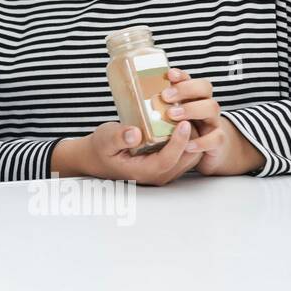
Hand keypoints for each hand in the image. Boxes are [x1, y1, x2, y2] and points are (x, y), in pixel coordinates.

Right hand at [55, 119, 201, 185]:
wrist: (97, 158)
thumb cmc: (101, 149)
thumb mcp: (105, 140)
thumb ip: (118, 137)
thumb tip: (134, 133)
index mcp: (144, 171)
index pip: (168, 159)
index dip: (179, 142)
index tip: (184, 123)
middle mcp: (158, 175)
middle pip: (186, 160)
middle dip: (193, 138)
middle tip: (192, 115)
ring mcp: (164, 172)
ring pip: (190, 158)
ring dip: (193, 139)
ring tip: (191, 117)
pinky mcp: (167, 166)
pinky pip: (185, 156)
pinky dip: (189, 141)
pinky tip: (185, 124)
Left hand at [162, 67, 264, 174]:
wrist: (209, 148)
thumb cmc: (182, 128)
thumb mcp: (170, 115)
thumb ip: (158, 107)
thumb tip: (134, 97)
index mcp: (193, 95)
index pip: (190, 78)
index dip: (181, 75)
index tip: (169, 75)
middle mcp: (205, 104)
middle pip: (204, 88)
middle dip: (185, 89)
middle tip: (165, 96)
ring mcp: (213, 120)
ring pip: (212, 108)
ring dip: (192, 109)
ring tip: (172, 115)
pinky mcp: (218, 139)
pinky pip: (216, 138)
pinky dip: (202, 141)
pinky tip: (187, 145)